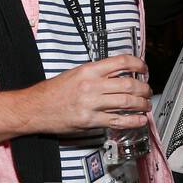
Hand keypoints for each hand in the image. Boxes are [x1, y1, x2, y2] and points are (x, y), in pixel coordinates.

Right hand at [20, 55, 150, 136]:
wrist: (35, 108)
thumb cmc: (53, 91)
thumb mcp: (75, 74)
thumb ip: (96, 73)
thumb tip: (118, 74)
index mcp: (89, 70)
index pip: (121, 62)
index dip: (139, 65)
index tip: (144, 69)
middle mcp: (92, 85)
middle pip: (129, 84)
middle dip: (144, 88)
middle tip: (147, 91)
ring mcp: (91, 104)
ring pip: (126, 102)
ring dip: (142, 104)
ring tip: (146, 105)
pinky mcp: (90, 121)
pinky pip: (118, 120)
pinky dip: (133, 121)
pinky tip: (140, 119)